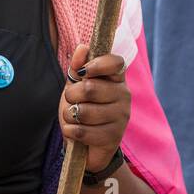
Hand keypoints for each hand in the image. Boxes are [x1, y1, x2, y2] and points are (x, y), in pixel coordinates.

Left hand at [59, 42, 129, 171]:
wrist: (87, 145)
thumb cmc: (83, 109)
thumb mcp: (76, 86)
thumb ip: (77, 67)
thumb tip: (82, 48)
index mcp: (117, 79)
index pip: (115, 62)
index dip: (97, 64)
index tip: (83, 72)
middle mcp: (124, 96)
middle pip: (90, 88)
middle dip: (71, 95)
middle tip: (73, 101)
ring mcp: (121, 117)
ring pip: (83, 111)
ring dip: (69, 115)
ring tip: (75, 118)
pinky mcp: (113, 138)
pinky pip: (81, 131)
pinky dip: (70, 131)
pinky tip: (75, 132)